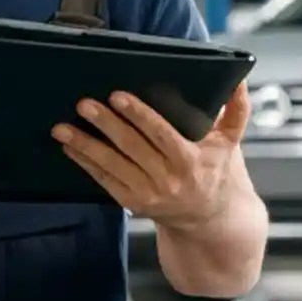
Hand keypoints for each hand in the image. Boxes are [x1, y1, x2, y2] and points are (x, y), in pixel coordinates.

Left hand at [52, 82, 251, 229]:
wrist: (210, 220)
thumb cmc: (217, 172)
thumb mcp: (230, 143)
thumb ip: (237, 111)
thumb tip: (239, 80)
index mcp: (191, 161)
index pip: (161, 135)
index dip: (139, 115)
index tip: (117, 96)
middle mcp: (168, 180)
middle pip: (131, 148)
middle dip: (105, 124)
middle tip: (84, 104)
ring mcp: (148, 194)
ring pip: (112, 165)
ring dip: (85, 145)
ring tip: (62, 127)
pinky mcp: (133, 203)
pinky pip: (104, 181)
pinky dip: (85, 163)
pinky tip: (69, 146)